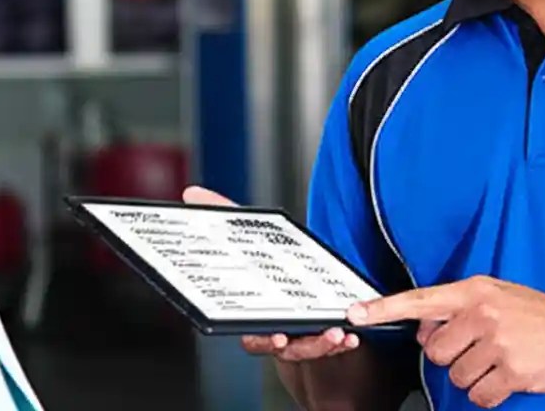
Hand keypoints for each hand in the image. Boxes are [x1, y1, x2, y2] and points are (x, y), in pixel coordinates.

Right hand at [181, 186, 360, 362]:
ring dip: (322, 345)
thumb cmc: (266, 262)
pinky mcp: (322, 337)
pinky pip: (330, 347)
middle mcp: (277, 330)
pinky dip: (340, 343)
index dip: (263, 338)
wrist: (298, 278)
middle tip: (310, 337)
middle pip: (284, 347)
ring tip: (336, 332)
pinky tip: (351, 335)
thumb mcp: (249, 236)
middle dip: (297, 345)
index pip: (254, 334)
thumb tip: (193, 194)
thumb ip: (224, 214)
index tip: (277, 335)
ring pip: (309, 350)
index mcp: (257, 314)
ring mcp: (300, 337)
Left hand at [347, 275, 544, 407]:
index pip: (420, 300)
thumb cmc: (538, 314)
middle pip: (435, 351)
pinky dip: (491, 393)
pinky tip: (509, 376)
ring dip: (474, 376)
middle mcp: (483, 313)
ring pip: (455, 376)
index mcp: (475, 291)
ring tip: (500, 359)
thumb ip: (458, 309)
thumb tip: (424, 330)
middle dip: (452, 357)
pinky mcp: (513, 372)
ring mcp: (499, 343)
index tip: (356, 314)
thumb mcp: (496, 297)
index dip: (384, 309)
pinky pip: (479, 395)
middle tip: (481, 348)